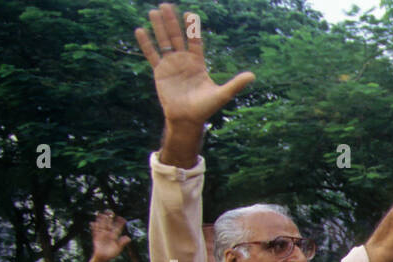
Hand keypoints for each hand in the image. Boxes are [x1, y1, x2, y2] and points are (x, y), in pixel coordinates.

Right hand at [90, 212, 130, 261]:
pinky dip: (94, 227)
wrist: (103, 257)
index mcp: (115, 235)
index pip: (118, 227)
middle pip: (109, 224)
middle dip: (110, 218)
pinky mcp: (96, 237)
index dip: (120, 223)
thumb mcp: (119, 248)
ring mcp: (102, 234)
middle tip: (111, 212)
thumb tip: (128, 238)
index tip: (121, 218)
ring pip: (102, 226)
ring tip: (101, 214)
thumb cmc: (112, 253)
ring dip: (101, 220)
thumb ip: (123, 242)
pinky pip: (95, 231)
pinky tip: (93, 223)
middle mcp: (108, 233)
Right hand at [135, 4, 254, 125]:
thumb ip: (235, 84)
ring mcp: (171, 65)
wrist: (187, 119)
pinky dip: (146, 43)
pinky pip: (152, 54)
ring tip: (153, 11)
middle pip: (177, 36)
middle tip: (166, 4)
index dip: (192, 27)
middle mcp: (183, 61)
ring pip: (163, 42)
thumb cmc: (205, 108)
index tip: (189, 13)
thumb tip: (253, 75)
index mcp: (198, 63)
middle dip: (172, 21)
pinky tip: (140, 30)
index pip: (194, 41)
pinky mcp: (159, 71)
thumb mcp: (222, 95)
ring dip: (158, 27)